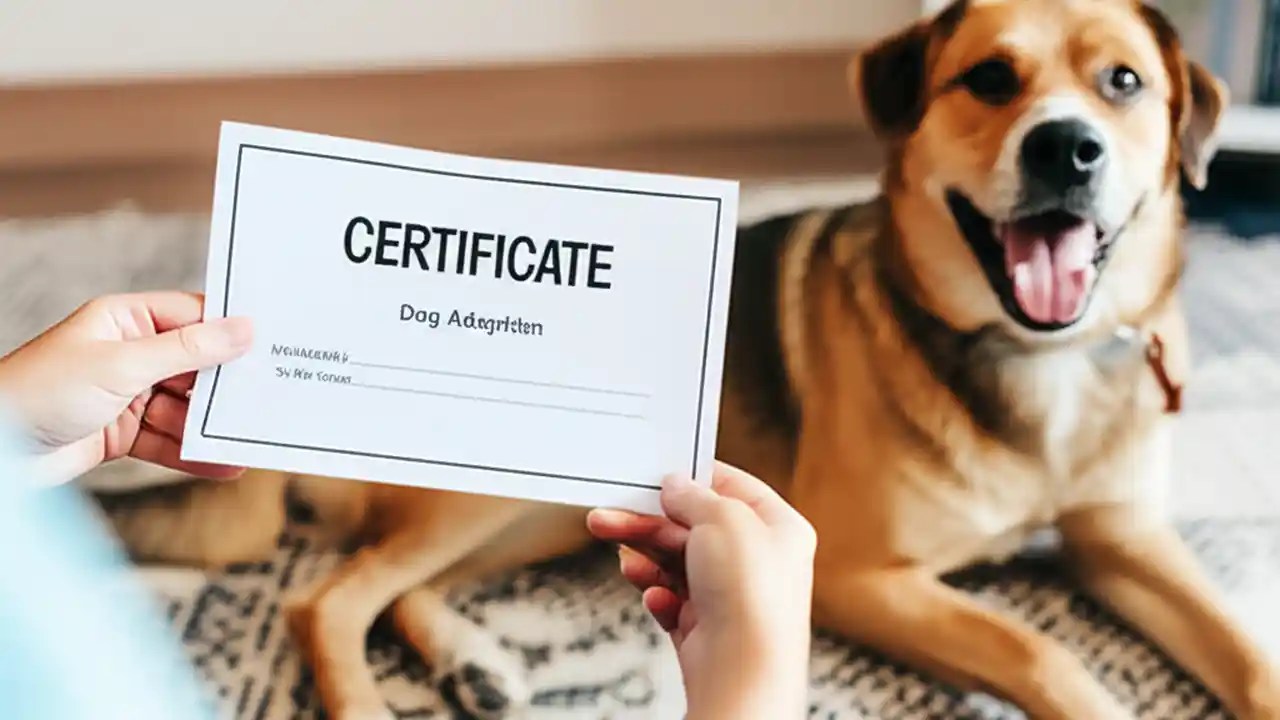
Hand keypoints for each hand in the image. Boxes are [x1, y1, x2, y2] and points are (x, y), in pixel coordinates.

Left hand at [0, 292, 252, 484]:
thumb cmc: (40, 392)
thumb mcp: (123, 365)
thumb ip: (188, 350)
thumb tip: (242, 330)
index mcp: (124, 321)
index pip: (192, 317)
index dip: (231, 330)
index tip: (272, 342)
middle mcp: (127, 353)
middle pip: (194, 365)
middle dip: (227, 384)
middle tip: (271, 394)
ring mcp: (126, 395)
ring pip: (186, 408)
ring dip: (213, 425)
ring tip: (252, 436)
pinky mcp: (122, 433)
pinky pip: (170, 441)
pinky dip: (196, 453)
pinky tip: (224, 462)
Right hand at [587, 463, 815, 719]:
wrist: (742, 669)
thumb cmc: (750, 593)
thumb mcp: (722, 517)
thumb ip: (694, 495)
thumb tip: (675, 486)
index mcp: (780, 528)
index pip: (734, 488)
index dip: (695, 479)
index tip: (659, 475)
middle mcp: (759, 561)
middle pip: (694, 528)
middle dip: (648, 522)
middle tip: (609, 515)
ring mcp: (732, 596)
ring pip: (678, 563)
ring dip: (645, 554)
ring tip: (618, 551)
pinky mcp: (707, 628)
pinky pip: (673, 600)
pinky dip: (657, 593)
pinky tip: (652, 594)